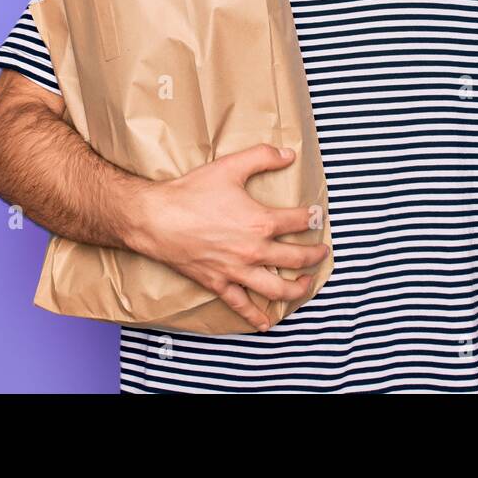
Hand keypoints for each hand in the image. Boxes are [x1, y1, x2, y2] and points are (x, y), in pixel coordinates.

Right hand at [130, 143, 328, 331]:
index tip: (317, 216)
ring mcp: (237, 270)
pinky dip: (256, 316)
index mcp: (260, 221)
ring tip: (307, 283)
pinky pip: (241, 305)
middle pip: (297, 258)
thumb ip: (261, 157)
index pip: (299, 222)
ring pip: (277, 288)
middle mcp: (254, 250)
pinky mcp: (218, 283)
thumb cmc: (191, 192)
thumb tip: (288, 154)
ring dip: (298, 288)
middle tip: (322, 252)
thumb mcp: (229, 167)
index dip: (313, 218)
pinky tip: (267, 322)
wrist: (155, 218)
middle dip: (314, 256)